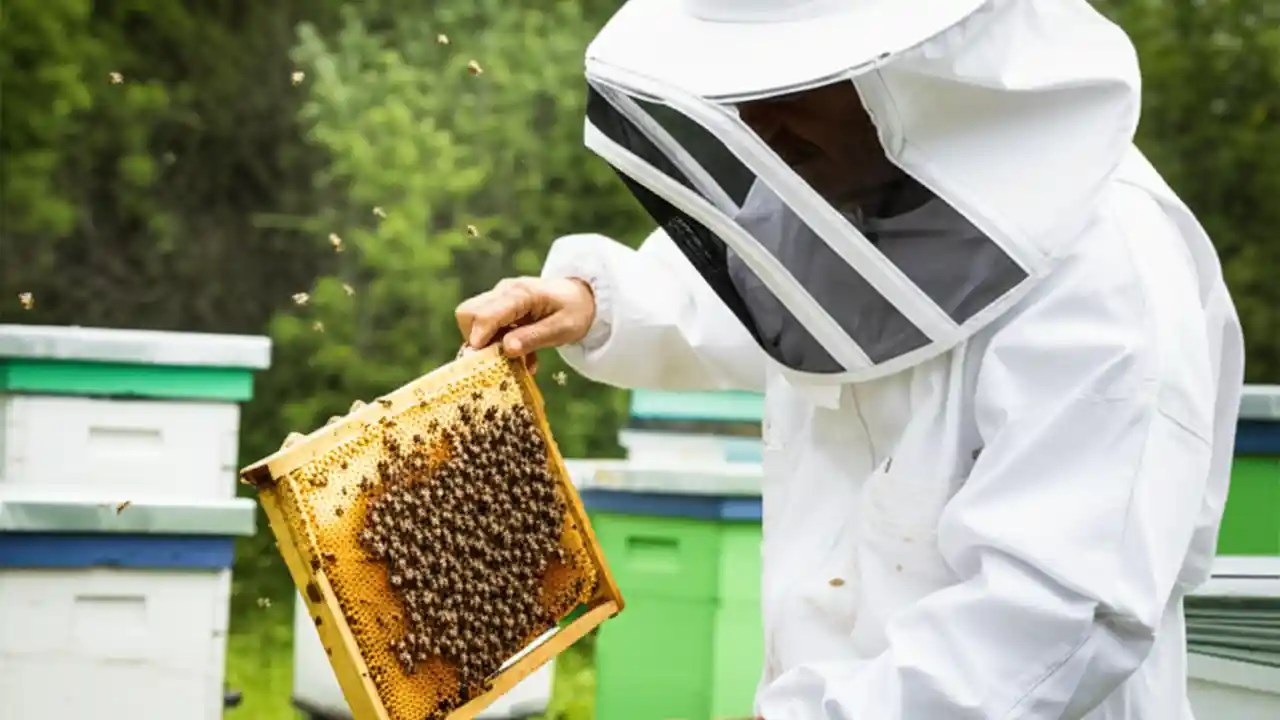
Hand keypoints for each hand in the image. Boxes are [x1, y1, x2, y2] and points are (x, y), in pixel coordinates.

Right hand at [455, 276, 594, 367]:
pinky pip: (486, 327)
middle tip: (497, 360)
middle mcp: (504, 292)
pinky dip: (497, 345)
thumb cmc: (574, 311)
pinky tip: (522, 357)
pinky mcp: (500, 307)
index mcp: (521, 294)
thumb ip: (535, 337)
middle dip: (475, 340)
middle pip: (468, 312)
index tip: (483, 361)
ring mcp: (500, 298)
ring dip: (488, 345)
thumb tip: (507, 349)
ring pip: (472, 320)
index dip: (479, 338)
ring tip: (516, 360)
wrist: (582, 297)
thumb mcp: (562, 329)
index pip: (485, 314)